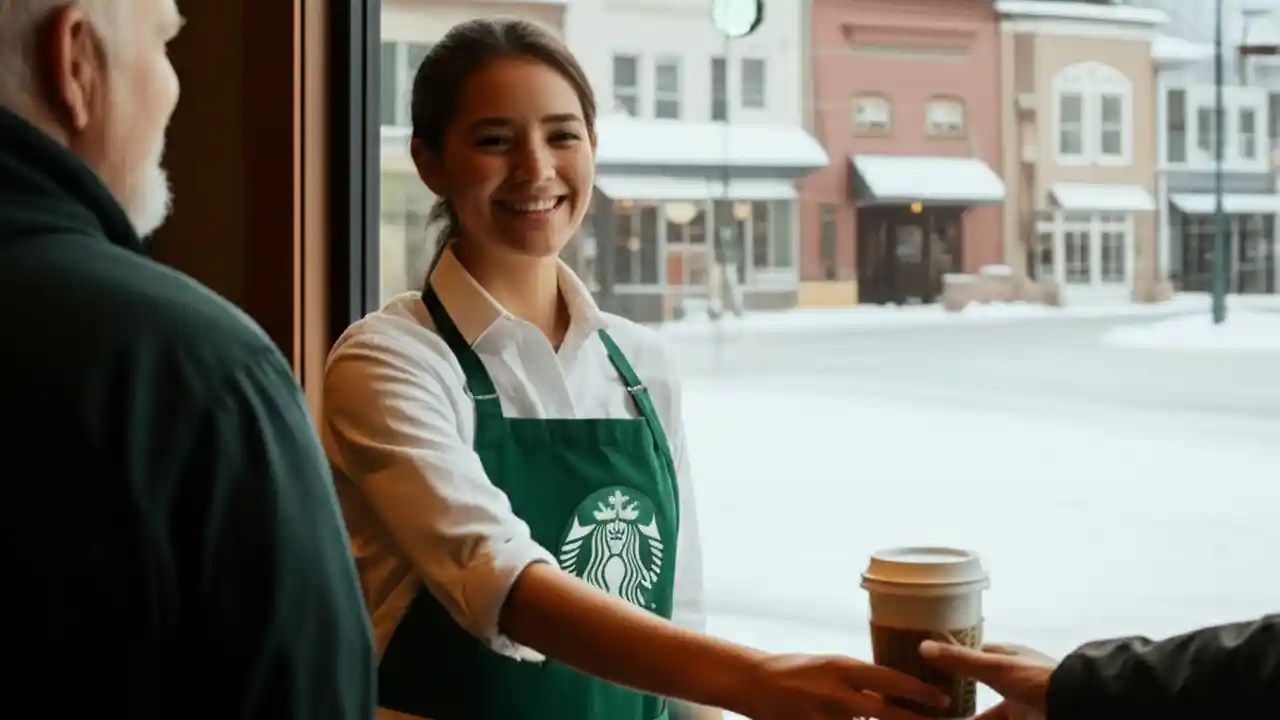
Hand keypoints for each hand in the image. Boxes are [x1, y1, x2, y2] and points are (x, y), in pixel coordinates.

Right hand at [737, 653, 949, 719]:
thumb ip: (858, 680)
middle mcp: (835, 691)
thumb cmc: (796, 670)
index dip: (918, 691)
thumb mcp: (830, 666)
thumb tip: (891, 693)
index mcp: (841, 667)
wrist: (753, 681)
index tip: (942, 698)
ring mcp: (822, 715)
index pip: (888, 678)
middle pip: (884, 711)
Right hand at [918, 641, 1058, 719]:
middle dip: (958, 699)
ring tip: (938, 718)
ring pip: (989, 714)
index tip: (929, 666)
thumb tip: (922, 646)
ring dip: (968, 717)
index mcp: (1009, 658)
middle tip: (931, 703)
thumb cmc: (1037, 679)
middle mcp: (1014, 679)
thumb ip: (960, 660)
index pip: (977, 654)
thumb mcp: (996, 668)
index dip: (954, 659)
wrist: (1077, 706)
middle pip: (979, 689)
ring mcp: (1021, 706)